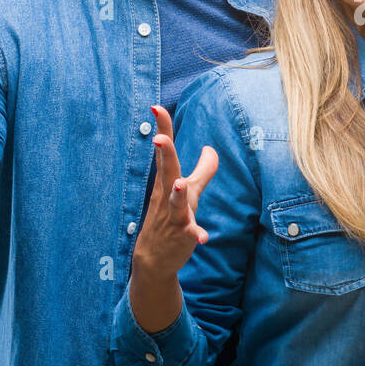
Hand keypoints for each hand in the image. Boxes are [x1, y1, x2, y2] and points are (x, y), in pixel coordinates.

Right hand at [132, 105, 217, 280]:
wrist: (154, 258)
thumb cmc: (170, 217)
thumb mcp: (189, 191)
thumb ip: (203, 170)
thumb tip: (211, 149)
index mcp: (167, 181)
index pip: (164, 152)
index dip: (162, 129)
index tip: (156, 107)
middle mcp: (168, 195)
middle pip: (167, 171)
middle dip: (165, 155)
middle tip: (160, 140)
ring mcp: (174, 215)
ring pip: (176, 202)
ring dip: (178, 193)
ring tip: (180, 184)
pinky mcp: (183, 234)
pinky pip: (190, 233)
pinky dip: (197, 234)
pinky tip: (202, 237)